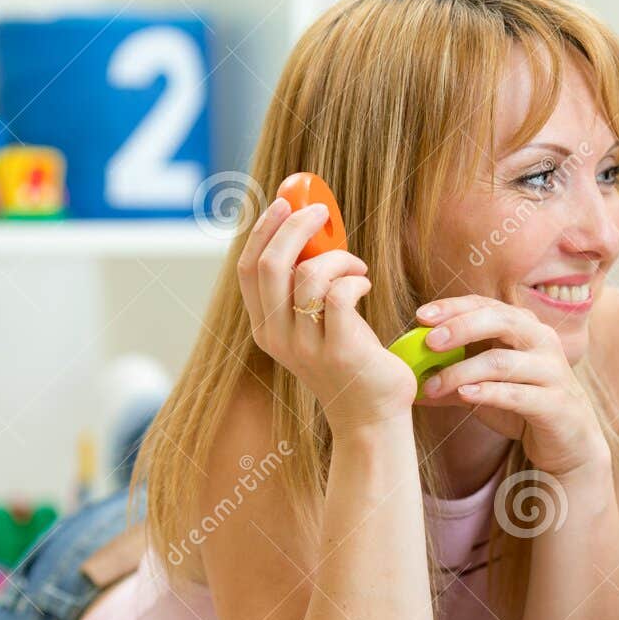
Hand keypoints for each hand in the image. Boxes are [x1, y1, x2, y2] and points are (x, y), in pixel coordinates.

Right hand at [237, 198, 416, 432]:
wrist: (370, 416)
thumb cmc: (348, 360)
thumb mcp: (313, 325)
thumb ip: (303, 288)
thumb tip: (309, 231)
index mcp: (264, 327)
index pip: (248, 268)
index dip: (262, 230)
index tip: (284, 203)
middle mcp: (276, 338)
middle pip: (271, 265)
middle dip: (295, 228)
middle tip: (321, 213)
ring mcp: (306, 347)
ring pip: (308, 276)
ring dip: (338, 257)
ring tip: (355, 266)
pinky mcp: (340, 352)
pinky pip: (340, 295)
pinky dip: (354, 277)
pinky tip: (364, 283)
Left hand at [415, 295, 608, 477]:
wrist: (569, 442)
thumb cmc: (524, 406)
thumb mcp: (485, 388)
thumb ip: (452, 378)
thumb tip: (407, 378)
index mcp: (525, 328)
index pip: (486, 305)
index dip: (453, 307)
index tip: (421, 316)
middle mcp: (542, 341)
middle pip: (500, 320)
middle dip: (460, 327)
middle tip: (428, 341)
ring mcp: (552, 371)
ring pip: (502, 361)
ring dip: (461, 372)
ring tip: (432, 385)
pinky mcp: (556, 403)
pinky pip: (518, 394)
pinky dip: (487, 393)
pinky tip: (464, 396)